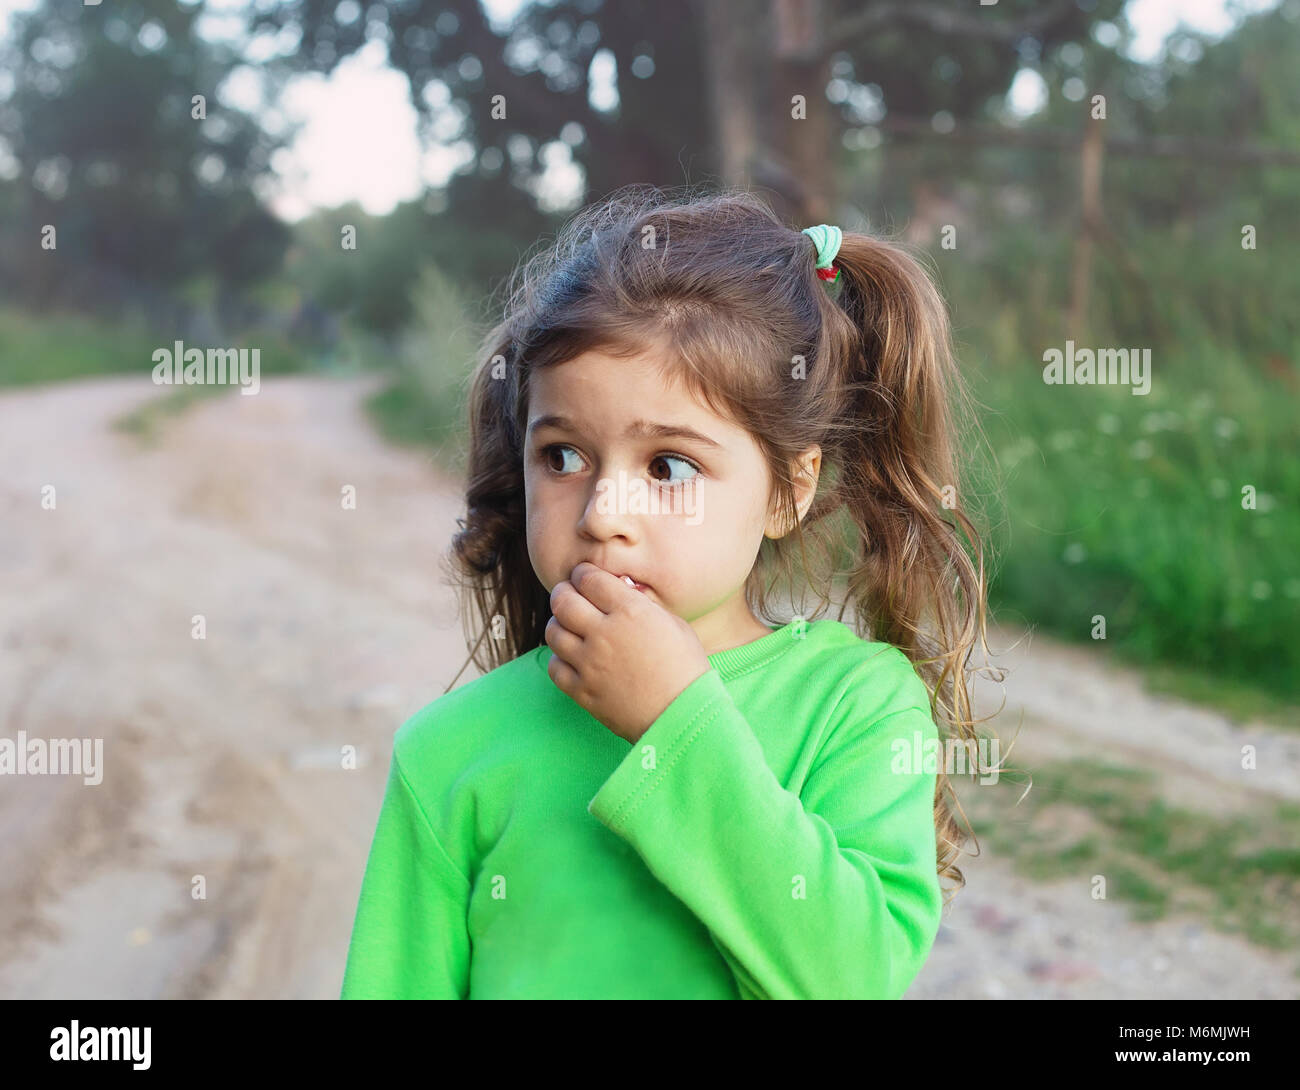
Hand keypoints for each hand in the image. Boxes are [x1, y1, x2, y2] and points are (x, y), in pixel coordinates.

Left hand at [545, 562, 710, 743]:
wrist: (683, 715)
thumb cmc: (686, 668)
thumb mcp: (673, 624)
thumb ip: (642, 606)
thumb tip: (621, 594)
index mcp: (630, 611)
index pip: (589, 578)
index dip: (582, 573)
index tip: (584, 576)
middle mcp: (604, 633)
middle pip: (562, 600)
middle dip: (563, 592)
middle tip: (568, 594)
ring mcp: (590, 664)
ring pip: (553, 632)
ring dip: (558, 624)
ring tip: (568, 625)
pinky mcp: (582, 691)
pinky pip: (554, 666)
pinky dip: (559, 658)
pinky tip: (571, 657)